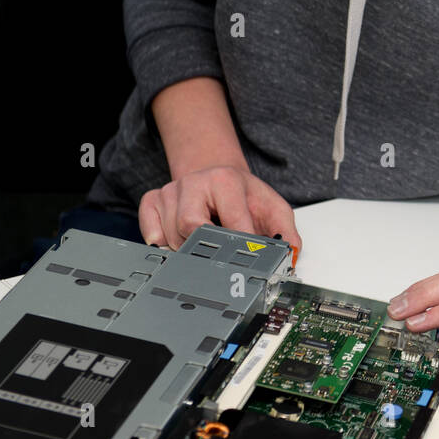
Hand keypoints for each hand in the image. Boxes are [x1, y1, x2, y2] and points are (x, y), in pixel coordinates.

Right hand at [138, 164, 302, 254]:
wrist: (218, 176)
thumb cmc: (244, 196)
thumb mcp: (273, 208)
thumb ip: (286, 233)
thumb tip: (289, 258)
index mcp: (226, 180)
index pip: (230, 220)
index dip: (238, 245)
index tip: (245, 261)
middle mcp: (195, 182)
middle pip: (191, 228)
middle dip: (208, 248)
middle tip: (220, 254)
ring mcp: (171, 190)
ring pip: (171, 235)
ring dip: (189, 249)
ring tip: (205, 243)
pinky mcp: (152, 199)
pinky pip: (149, 230)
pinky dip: (162, 243)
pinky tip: (179, 241)